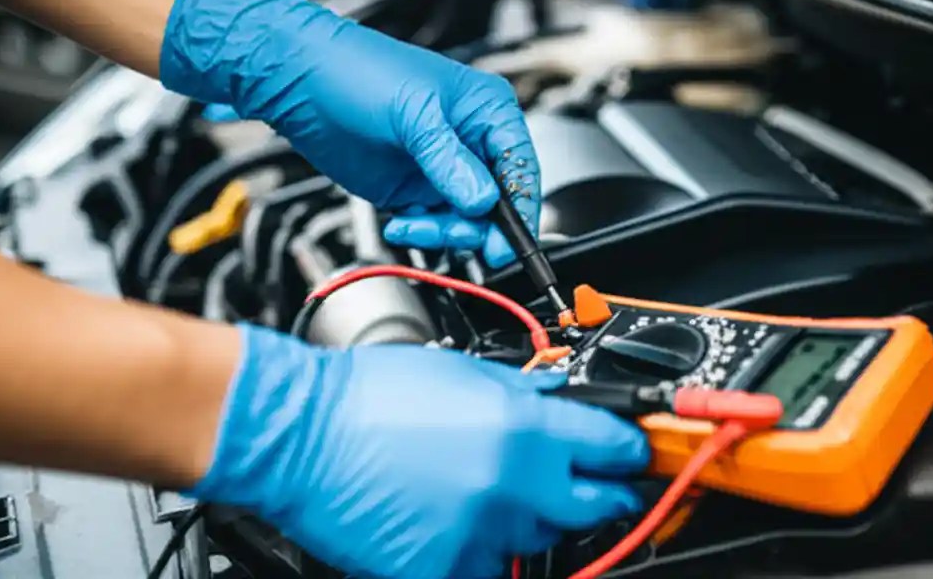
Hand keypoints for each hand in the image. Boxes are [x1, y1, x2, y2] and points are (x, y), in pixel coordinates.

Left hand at [161, 0, 537, 267]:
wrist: (300, 81)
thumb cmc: (358, 71)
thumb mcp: (413, 114)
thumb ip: (451, 162)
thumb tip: (484, 201)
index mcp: (486, 111)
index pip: (520, 167)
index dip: (519, 207)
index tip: (509, 240)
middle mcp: (469, 142)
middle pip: (498, 202)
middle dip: (479, 226)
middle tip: (461, 241)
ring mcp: (442, 168)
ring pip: (467, 220)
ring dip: (445, 231)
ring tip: (414, 223)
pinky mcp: (412, 188)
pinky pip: (434, 223)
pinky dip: (421, 231)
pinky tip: (399, 222)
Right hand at [190, 325, 648, 578]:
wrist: (300, 435)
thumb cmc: (369, 395)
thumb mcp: (465, 372)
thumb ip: (525, 393)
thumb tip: (564, 400)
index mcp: (522, 428)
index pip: (612, 445)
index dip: (628, 447)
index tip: (632, 451)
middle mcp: (511, 486)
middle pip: (594, 505)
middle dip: (599, 492)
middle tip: (589, 483)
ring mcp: (478, 536)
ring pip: (538, 538)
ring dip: (527, 517)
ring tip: (485, 489)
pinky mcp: (442, 571)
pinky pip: (487, 567)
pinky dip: (480, 548)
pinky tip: (452, 519)